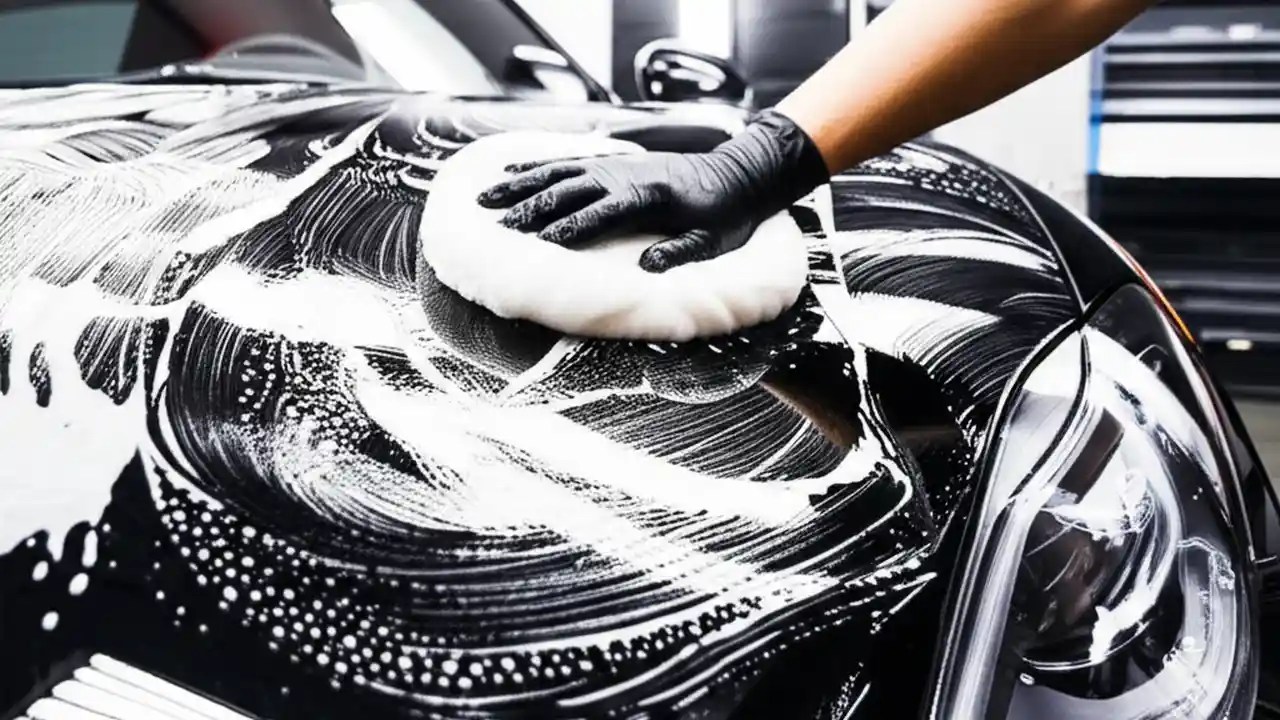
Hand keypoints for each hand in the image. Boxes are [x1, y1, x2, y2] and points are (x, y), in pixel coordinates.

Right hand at [477, 110, 828, 272]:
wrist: (740, 173)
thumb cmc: (727, 216)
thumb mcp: (713, 241)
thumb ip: (681, 254)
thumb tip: (647, 268)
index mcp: (649, 197)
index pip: (600, 214)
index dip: (569, 229)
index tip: (539, 244)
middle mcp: (625, 175)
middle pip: (569, 190)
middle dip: (531, 208)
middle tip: (497, 226)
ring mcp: (615, 164)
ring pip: (559, 172)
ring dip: (521, 185)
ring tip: (486, 198)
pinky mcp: (612, 160)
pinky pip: (567, 161)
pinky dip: (536, 166)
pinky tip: (511, 172)